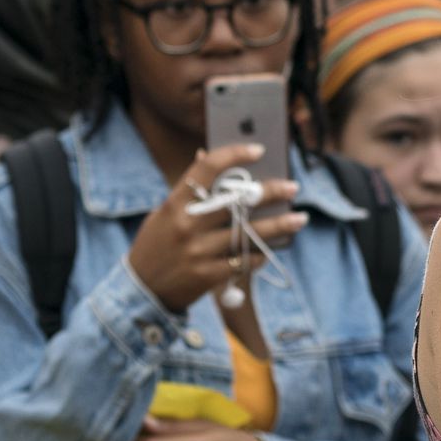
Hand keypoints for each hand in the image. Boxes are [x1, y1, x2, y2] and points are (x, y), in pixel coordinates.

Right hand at [126, 144, 305, 312]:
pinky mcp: (208, 275)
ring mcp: (198, 251)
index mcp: (175, 204)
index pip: (206, 169)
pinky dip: (260, 254)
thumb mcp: (165, 214)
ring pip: (249, 234)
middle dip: (270, 192)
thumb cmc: (157, 245)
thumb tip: (206, 155)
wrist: (141, 290)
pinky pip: (244, 260)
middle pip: (237, 201)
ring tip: (299, 218)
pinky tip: (269, 249)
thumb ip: (188, 191)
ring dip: (280, 225)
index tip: (258, 150)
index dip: (234, 155)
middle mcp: (188, 225)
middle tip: (292, 187)